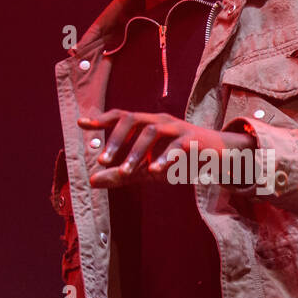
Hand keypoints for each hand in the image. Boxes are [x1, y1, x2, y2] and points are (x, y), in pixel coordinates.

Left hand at [78, 109, 254, 188]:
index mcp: (147, 124)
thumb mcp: (147, 169)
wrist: (217, 158)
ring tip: (126, 171)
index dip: (101, 119)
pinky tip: (155, 171)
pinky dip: (165, 158)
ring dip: (137, 152)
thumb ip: (120, 174)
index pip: (121, 116)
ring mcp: (177, 128)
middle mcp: (159, 121)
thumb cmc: (177, 160)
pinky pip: (177, 146)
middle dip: (116, 139)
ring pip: (153, 132)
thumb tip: (91, 181)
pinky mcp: (193, 141)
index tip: (81, 124)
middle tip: (102, 160)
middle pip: (133, 119)